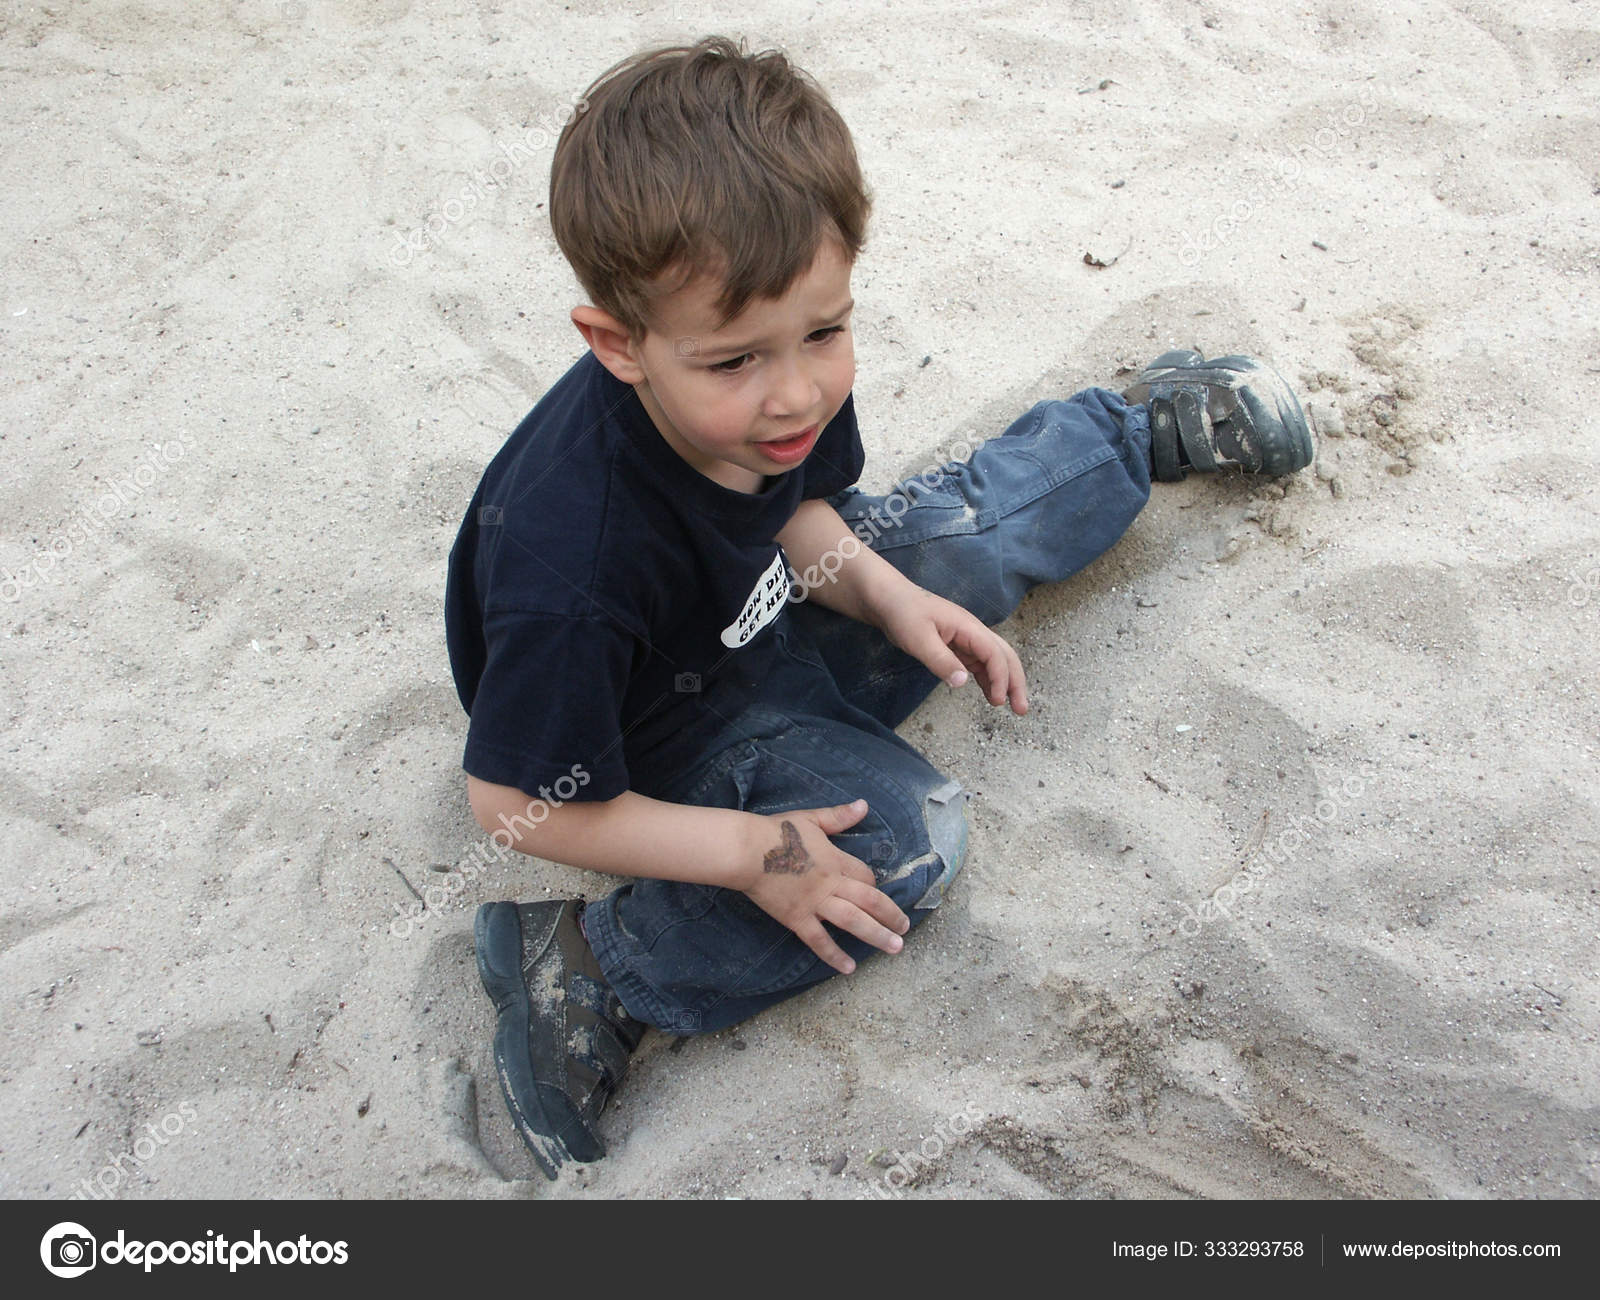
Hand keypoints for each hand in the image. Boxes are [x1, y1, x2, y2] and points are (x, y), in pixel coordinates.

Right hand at [739, 800, 910, 973]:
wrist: (747, 851)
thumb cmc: (777, 832)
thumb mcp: (812, 819)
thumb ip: (839, 816)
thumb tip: (864, 805)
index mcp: (836, 861)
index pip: (866, 877)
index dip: (874, 884)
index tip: (874, 891)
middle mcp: (832, 884)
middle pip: (869, 901)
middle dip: (890, 915)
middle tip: (905, 929)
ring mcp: (815, 904)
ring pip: (853, 922)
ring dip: (876, 934)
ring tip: (895, 947)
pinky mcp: (797, 919)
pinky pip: (819, 941)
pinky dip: (834, 955)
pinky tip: (849, 968)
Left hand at [872, 583, 1028, 714]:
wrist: (889, 600)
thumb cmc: (903, 614)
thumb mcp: (919, 640)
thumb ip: (941, 661)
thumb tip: (962, 682)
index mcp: (968, 627)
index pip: (995, 654)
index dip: (1001, 678)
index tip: (998, 701)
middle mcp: (973, 632)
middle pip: (1005, 656)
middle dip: (1016, 681)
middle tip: (1021, 709)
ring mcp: (966, 639)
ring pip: (994, 661)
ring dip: (1004, 682)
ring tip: (1011, 707)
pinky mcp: (957, 646)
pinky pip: (979, 664)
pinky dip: (988, 679)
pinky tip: (990, 694)